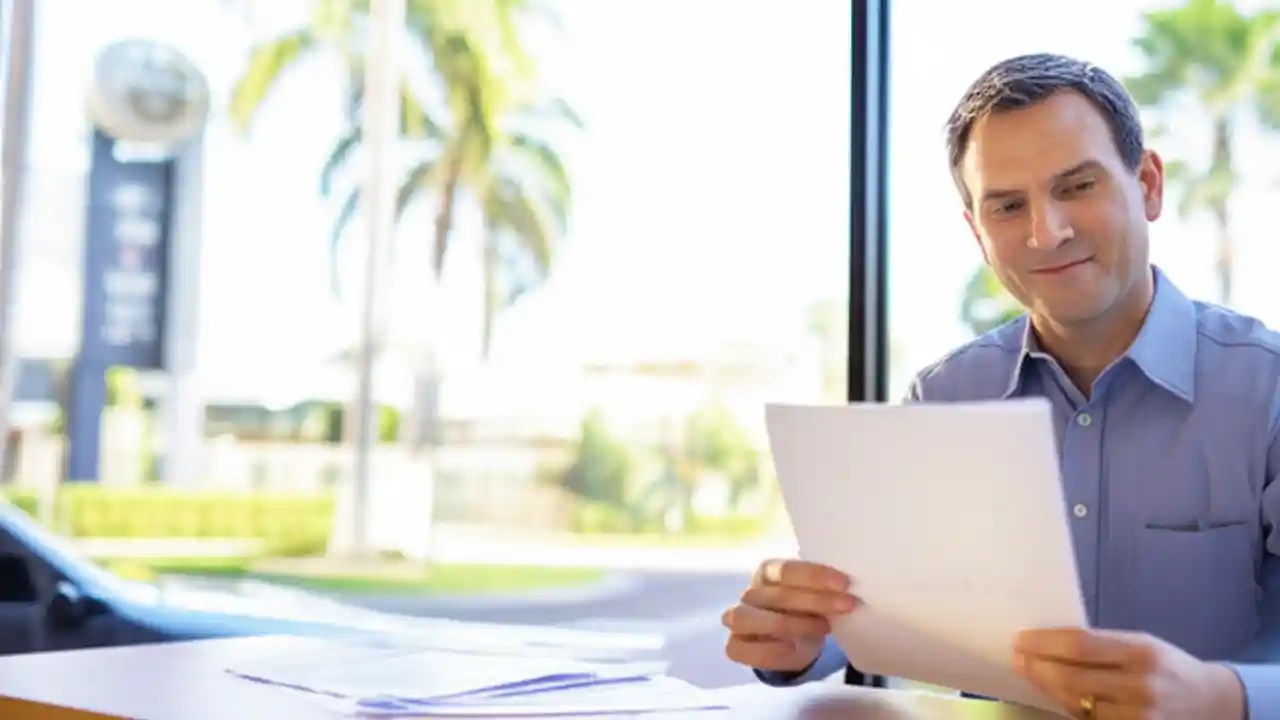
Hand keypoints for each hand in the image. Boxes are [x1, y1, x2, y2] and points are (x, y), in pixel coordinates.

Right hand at [721, 558, 857, 672]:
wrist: (793, 641)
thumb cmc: (808, 609)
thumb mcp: (816, 593)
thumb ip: (826, 586)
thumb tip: (852, 585)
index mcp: (767, 571)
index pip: (786, 569)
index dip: (814, 576)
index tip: (844, 583)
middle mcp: (749, 592)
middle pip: (777, 594)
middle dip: (816, 600)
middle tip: (847, 605)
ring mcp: (737, 618)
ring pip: (754, 619)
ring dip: (793, 624)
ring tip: (825, 628)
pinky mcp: (735, 645)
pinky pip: (741, 648)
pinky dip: (768, 649)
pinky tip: (793, 649)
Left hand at [1013, 628, 1244, 718]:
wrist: (1211, 703)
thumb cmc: (1166, 666)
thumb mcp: (1140, 644)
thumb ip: (1100, 645)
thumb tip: (1047, 643)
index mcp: (1141, 653)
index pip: (1079, 645)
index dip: (1043, 643)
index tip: (1020, 639)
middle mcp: (1139, 687)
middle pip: (1071, 678)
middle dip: (1037, 668)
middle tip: (1016, 659)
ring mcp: (1137, 717)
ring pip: (1075, 705)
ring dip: (1049, 689)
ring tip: (1032, 675)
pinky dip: (1069, 709)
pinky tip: (1057, 696)